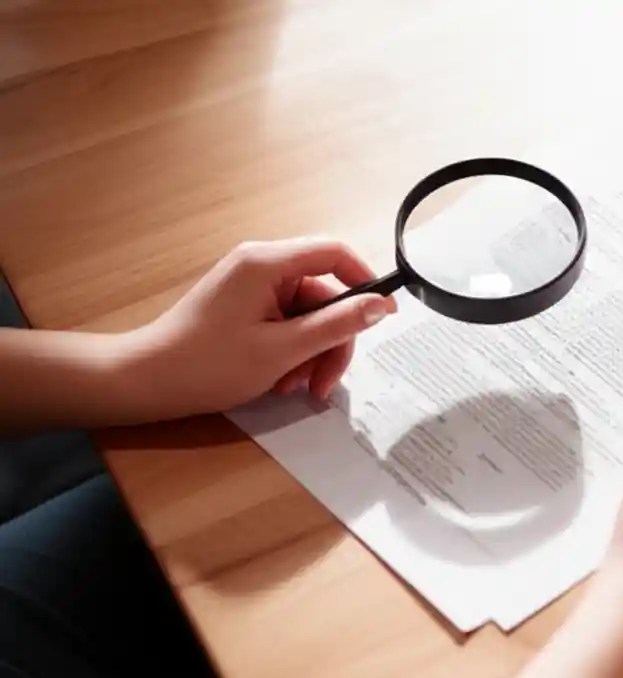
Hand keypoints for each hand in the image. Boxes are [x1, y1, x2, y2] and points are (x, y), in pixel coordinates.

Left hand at [128, 237, 396, 417]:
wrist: (147, 382)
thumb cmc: (209, 364)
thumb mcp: (283, 350)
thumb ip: (336, 325)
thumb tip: (381, 305)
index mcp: (267, 263)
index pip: (334, 252)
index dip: (365, 281)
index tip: (382, 317)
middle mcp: (260, 265)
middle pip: (324, 294)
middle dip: (331, 340)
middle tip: (325, 384)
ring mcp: (251, 286)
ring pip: (308, 315)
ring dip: (311, 353)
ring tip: (296, 388)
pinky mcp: (245, 306)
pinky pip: (287, 323)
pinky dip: (292, 352)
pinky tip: (281, 380)